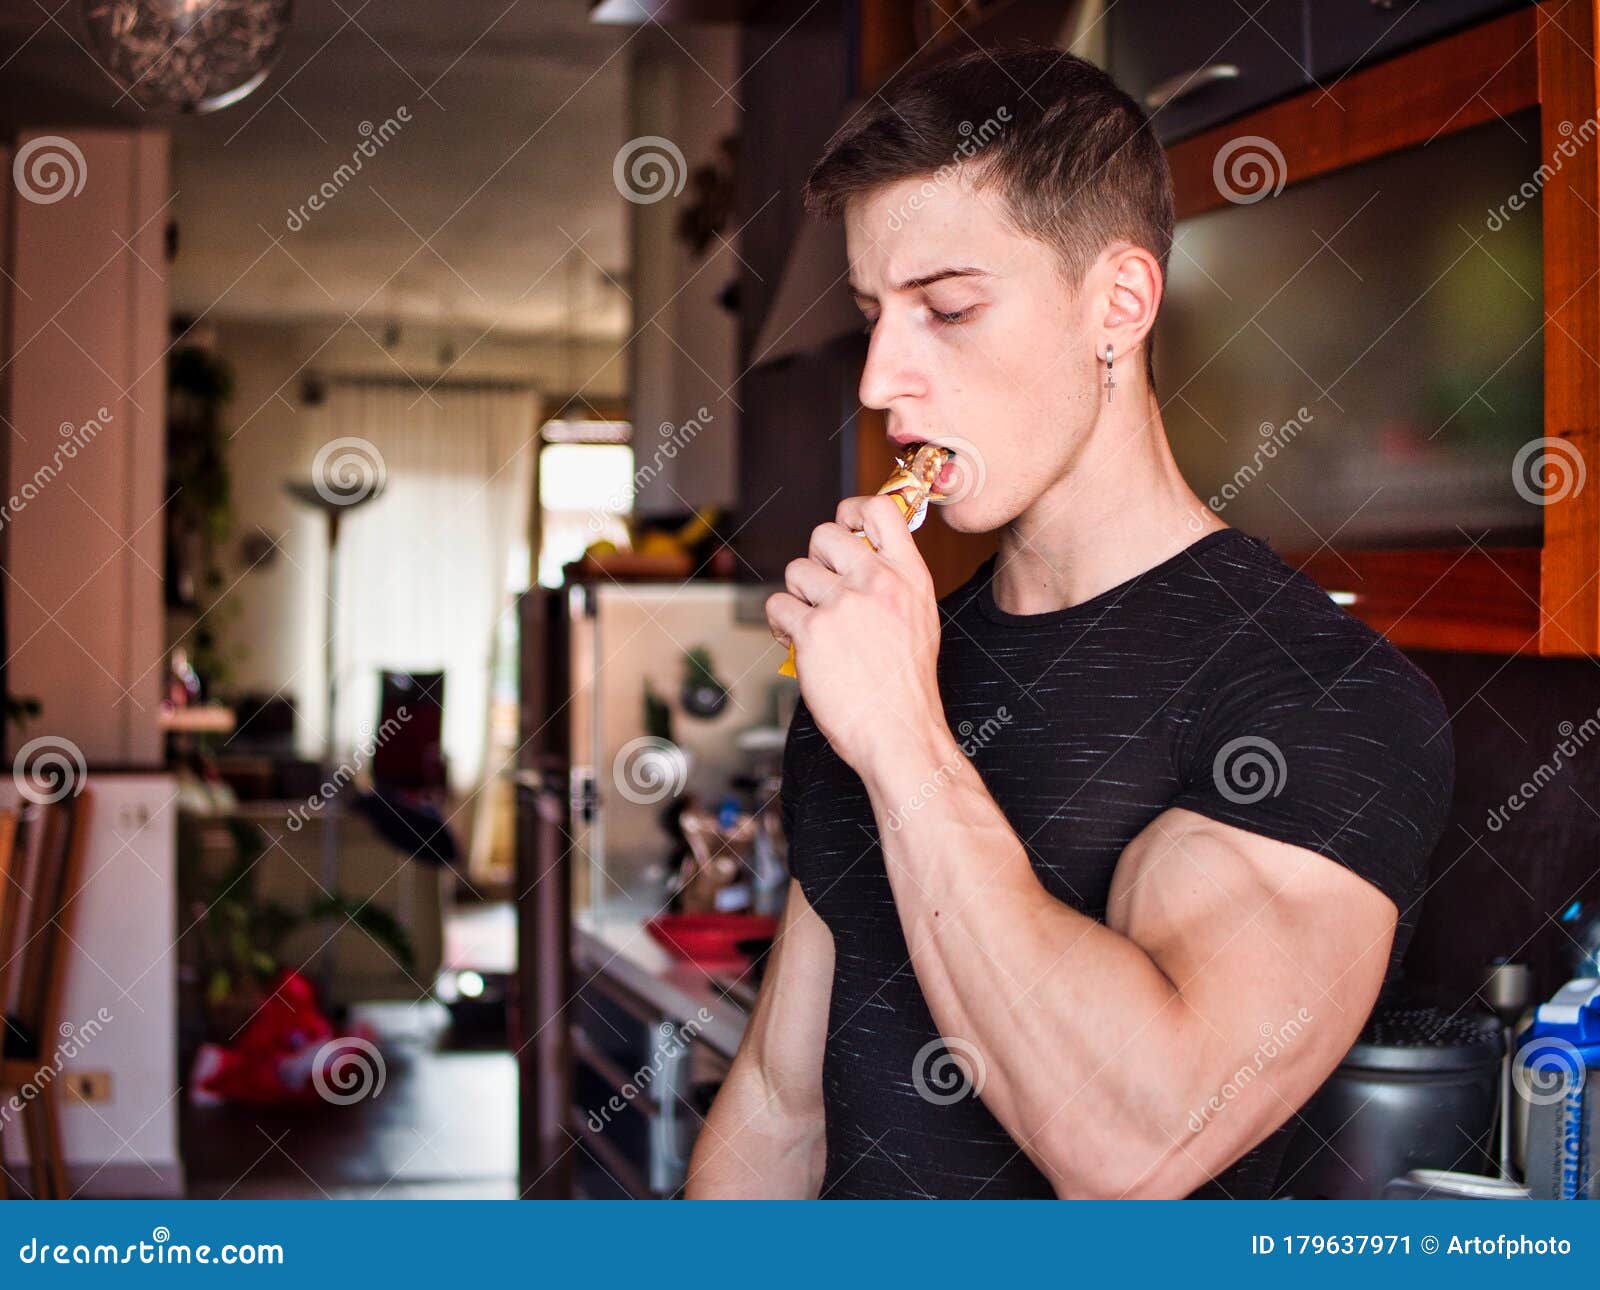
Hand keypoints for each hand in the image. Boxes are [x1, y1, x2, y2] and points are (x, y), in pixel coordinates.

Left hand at [765, 493, 945, 776]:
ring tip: (813, 626)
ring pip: (796, 571)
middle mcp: (876, 582)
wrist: (899, 731)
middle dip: (815, 559)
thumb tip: (862, 556)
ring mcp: (843, 604)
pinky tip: (799, 642)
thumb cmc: (907, 687)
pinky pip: (777, 606)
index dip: (852, 509)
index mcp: (908, 576)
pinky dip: (780, 624)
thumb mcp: (919, 618)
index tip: (844, 523)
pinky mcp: (813, 631)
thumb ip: (893, 583)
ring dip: (798, 597)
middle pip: (824, 534)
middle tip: (821, 588)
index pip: (879, 510)